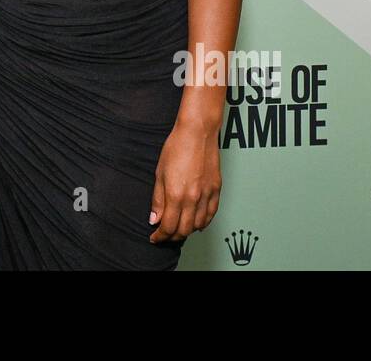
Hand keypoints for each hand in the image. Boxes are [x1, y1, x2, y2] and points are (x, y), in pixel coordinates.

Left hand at [148, 120, 220, 242]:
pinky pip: (212, 214)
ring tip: (179, 228)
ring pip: (199, 225)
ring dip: (188, 230)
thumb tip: (154, 218)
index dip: (160, 236)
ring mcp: (207, 195)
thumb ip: (158, 199)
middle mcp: (193, 198)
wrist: (197, 133)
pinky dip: (204, 222)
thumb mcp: (159, 173)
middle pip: (184, 229)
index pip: (168, 226)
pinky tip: (197, 222)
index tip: (155, 237)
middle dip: (172, 236)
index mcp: (176, 194)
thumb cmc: (176, 147)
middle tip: (164, 235)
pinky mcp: (216, 190)